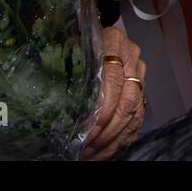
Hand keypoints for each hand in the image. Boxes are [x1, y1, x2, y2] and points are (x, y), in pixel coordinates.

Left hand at [80, 27, 146, 160]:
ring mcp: (139, 72)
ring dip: (115, 137)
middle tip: (89, 144)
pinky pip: (138, 117)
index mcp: (114, 41)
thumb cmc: (77, 43)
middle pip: (128, 98)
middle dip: (109, 128)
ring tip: (94, 153)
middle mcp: (131, 56)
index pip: (113, 79)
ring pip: (135, 110)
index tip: (88, 127)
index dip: (103, 107)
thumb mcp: (70, 48)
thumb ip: (67, 64)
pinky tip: (108, 150)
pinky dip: (124, 138)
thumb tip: (50, 94)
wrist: (95, 38)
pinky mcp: (141, 87)